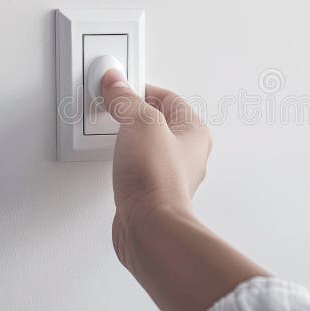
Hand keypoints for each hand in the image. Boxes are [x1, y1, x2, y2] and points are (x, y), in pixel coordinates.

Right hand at [100, 69, 211, 266]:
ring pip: (148, 145)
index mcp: (195, 131)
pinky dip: (125, 161)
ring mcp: (170, 174)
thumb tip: (116, 82)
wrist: (149, 227)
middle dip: (135, 113)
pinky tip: (115, 162)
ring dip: (129, 138)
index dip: (141, 89)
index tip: (119, 87)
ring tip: (114, 133)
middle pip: (159, 120)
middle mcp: (187, 153)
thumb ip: (126, 99)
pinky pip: (138, 167)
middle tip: (116, 107)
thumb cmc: (157, 181)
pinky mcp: (152, 192)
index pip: (168, 97)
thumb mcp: (140, 123)